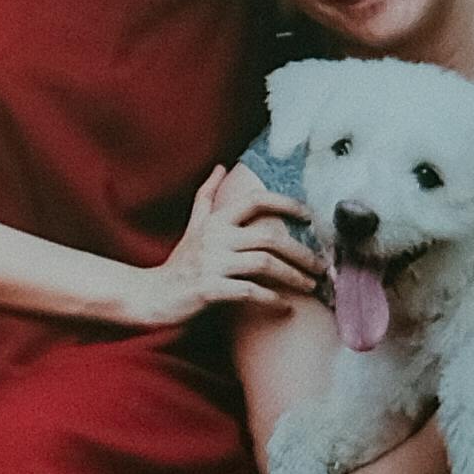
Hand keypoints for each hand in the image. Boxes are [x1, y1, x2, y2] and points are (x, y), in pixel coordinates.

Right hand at [134, 157, 318, 330]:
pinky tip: (284, 307)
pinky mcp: (209, 290)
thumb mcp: (194, 225)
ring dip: (293, 277)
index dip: (286, 204)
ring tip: (310, 287)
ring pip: (264, 264)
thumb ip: (208, 196)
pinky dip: (271, 299)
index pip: (256, 200)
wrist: (152, 296)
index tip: (310, 217)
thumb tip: (220, 166)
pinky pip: (249, 292)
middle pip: (269, 237)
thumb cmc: (179, 262)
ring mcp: (212, 264)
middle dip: (301, 253)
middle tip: (321, 267)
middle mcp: (216, 238)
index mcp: (216, 221)